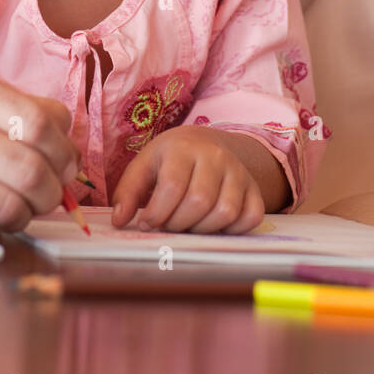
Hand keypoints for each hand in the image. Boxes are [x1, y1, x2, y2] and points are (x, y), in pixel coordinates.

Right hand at [0, 64, 79, 230]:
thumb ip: (19, 108)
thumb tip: (70, 141)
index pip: (38, 121)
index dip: (64, 150)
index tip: (67, 164)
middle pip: (30, 166)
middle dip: (54, 189)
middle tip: (52, 194)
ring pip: (9, 202)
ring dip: (29, 213)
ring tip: (24, 207)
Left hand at [111, 126, 264, 233]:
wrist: (206, 143)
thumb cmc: (169, 159)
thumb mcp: (144, 166)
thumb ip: (127, 192)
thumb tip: (119, 221)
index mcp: (183, 147)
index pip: (172, 186)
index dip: (157, 213)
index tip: (147, 222)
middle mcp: (215, 156)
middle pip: (200, 201)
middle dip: (178, 223)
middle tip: (168, 225)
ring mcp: (238, 171)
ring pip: (225, 212)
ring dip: (202, 229)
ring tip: (188, 224)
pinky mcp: (254, 188)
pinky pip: (250, 217)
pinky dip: (232, 230)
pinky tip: (213, 225)